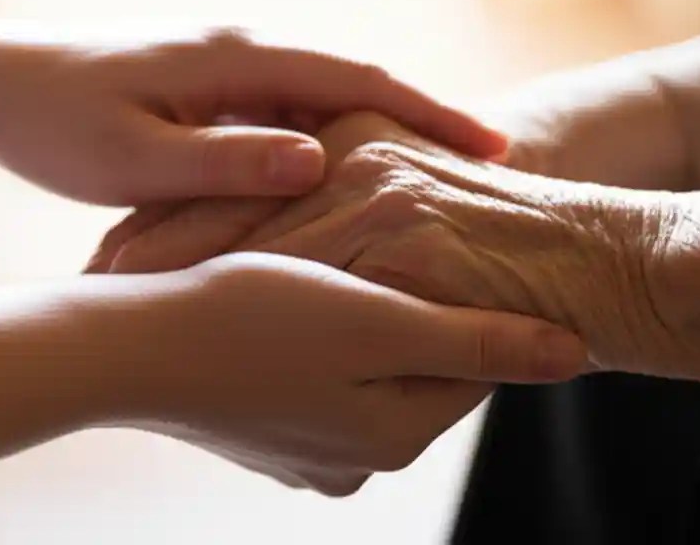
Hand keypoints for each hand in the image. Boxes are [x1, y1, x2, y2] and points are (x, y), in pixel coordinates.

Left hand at [0, 30, 505, 204]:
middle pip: (356, 88)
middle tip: (493, 171)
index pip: (356, 78)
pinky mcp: (208, 95)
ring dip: (382, 138)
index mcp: (235, 58)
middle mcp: (241, 54)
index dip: (430, 113)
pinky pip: (287, 121)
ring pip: (324, 107)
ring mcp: (226, 72)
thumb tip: (319, 160)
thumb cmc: (51, 124)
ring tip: (441, 184)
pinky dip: (331, 148)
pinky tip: (353, 186)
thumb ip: (224, 161)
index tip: (494, 147)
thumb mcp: (133, 156)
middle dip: (424, 124)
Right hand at [115, 252, 586, 495]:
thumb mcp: (376, 322)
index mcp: (392, 437)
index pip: (475, 366)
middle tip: (391, 239)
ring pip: (366, 362)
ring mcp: (302, 450)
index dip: (473, 298)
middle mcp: (352, 460)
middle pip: (420, 365)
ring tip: (337, 257)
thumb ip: (479, 340)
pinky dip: (317, 328)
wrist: (123, 343)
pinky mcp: (262, 427)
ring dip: (363, 310)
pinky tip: (289, 287)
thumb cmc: (249, 319)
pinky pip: (317, 368)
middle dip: (413, 305)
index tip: (463, 241)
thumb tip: (576, 355)